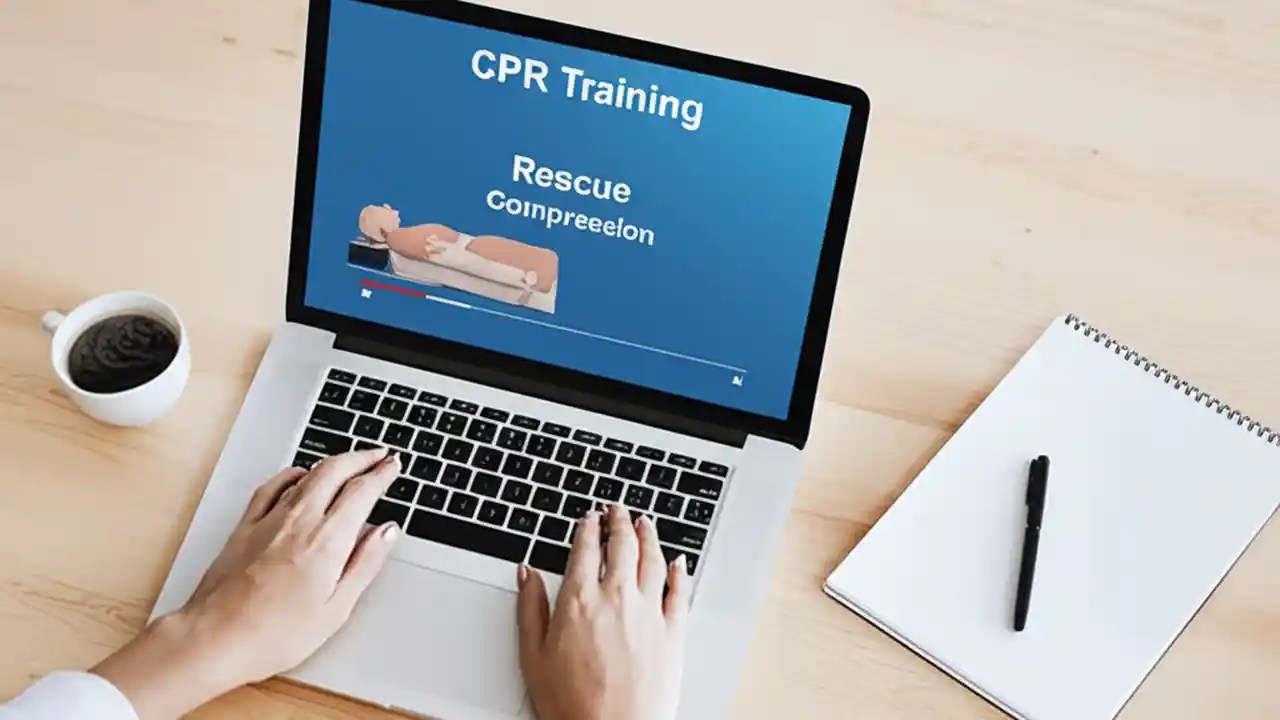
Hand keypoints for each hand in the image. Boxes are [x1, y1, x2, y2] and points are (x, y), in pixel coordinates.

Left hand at [93, 448, 401, 718]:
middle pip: (335, 471)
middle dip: (361, 458)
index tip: (392, 466)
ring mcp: (269, 521)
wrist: (214, 639)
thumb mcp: (336, 609)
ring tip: (348, 462)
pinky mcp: (245, 527)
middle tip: (378, 455)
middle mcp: (298, 522)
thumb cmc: (274, 634)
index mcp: (326, 541)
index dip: (381, 474)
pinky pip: (271, 487)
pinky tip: (298, 475)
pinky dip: (291, 474)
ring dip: (332, 462)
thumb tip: (387, 533)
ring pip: (306, 474)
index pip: (362, 491)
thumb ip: (365, 564)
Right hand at [517, 505, 691, 719]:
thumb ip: (529, 609)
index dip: (587, 527)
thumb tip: (526, 575)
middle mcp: (617, 598)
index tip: (588, 518)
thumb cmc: (572, 704)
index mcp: (579, 600)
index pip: (585, 548)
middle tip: (617, 509)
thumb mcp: (533, 656)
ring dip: (648, 535)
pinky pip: (679, 592)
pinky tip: (677, 562)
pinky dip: (678, 572)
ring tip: (645, 522)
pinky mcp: (673, 632)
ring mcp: (648, 613)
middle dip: (618, 521)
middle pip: (622, 544)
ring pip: (652, 559)